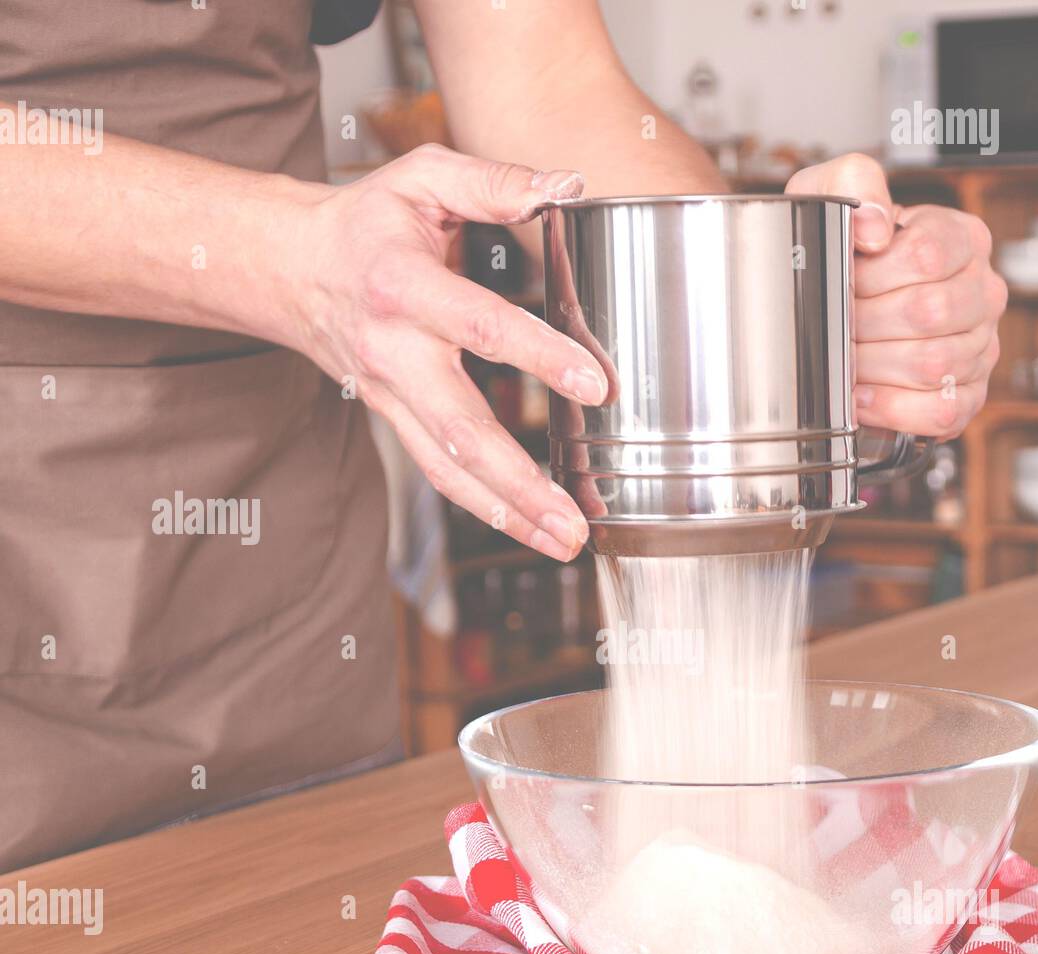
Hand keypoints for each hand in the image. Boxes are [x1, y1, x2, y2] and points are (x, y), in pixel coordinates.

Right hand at [295, 145, 605, 560]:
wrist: (291, 269)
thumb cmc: (366, 222)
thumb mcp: (421, 176)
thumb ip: (491, 181)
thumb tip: (564, 187)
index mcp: (403, 287)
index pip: (479, 326)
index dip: (538, 356)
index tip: (592, 384)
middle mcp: (393, 354)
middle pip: (460, 431)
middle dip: (520, 481)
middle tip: (573, 518)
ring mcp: (389, 397)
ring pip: (447, 469)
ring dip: (507, 514)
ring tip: (563, 541)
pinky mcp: (392, 420)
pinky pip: (438, 473)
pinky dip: (485, 507)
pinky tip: (528, 528)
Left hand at [787, 155, 1005, 440]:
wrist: (839, 304)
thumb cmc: (844, 250)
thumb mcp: (836, 195)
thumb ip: (855, 183)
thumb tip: (873, 227)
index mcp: (963, 237)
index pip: (927, 256)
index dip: (873, 276)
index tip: (846, 280)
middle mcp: (982, 290)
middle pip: (929, 313)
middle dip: (866, 324)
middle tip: (837, 325)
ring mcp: (981, 344)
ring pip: (934, 364)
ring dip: (874, 367)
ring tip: (845, 360)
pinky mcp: (970, 393)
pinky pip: (942, 411)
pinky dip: (894, 408)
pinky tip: (863, 395)